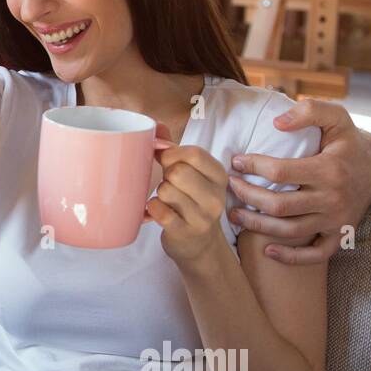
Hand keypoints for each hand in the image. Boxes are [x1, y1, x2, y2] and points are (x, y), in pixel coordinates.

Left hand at [144, 144, 229, 264]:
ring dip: (159, 193)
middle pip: (178, 171)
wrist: (199, 245)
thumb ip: (175, 149)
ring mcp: (202, 217)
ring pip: (166, 190)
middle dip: (165, 175)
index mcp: (219, 176)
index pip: (194, 153)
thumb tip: (156, 126)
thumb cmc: (191, 202)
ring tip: (167, 200)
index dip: (172, 153)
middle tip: (168, 184)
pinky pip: (157, 210)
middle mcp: (215, 197)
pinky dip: (152, 208)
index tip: (166, 160)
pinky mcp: (184, 232)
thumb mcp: (193, 175)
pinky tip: (159, 211)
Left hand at [228, 99, 370, 264]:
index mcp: (329, 169)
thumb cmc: (347, 141)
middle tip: (229, 187)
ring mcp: (336, 220)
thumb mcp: (336, 117)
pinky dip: (291, 257)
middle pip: (280, 205)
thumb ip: (309, 111)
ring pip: (290, 231)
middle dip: (248, 197)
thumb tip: (277, 122)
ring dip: (258, 226)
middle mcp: (333, 198)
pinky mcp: (340, 235)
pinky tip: (268, 251)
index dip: (253, 166)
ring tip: (235, 215)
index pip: (281, 172)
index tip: (235, 162)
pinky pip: (315, 255)